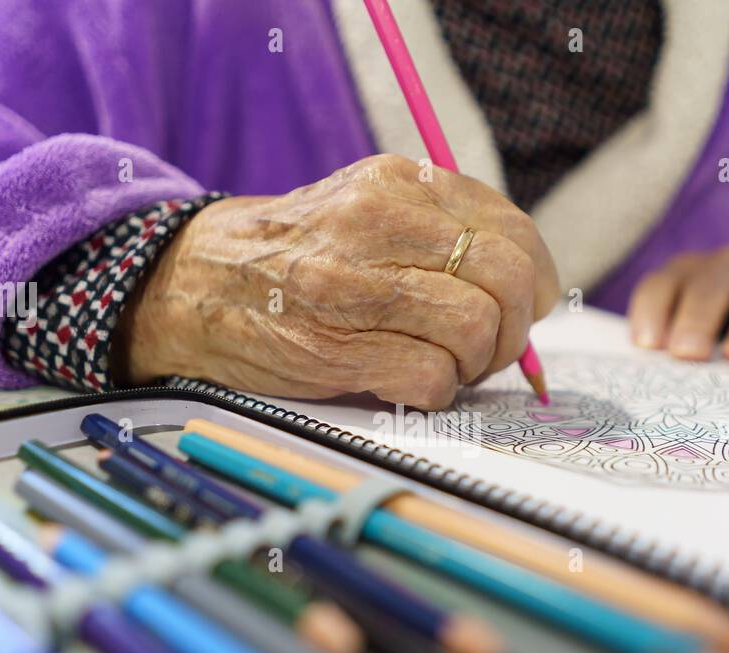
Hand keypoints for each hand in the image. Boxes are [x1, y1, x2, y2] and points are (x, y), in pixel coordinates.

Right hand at [117, 154, 559, 408]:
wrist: (193, 284)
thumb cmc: (294, 255)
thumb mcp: (364, 208)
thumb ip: (439, 231)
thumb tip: (527, 287)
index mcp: (395, 184)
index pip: (511, 229)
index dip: (536, 279)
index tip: (529, 306)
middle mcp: (378, 226)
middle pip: (507, 281)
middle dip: (516, 329)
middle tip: (492, 348)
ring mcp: (355, 290)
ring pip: (477, 331)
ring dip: (476, 364)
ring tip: (446, 365)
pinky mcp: (338, 351)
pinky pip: (434, 379)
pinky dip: (437, 392)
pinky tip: (411, 384)